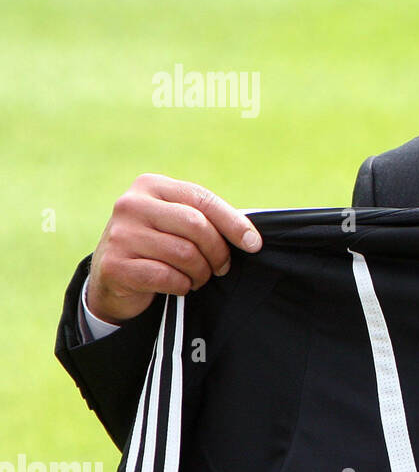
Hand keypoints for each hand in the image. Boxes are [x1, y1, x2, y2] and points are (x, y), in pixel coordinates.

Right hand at [86, 174, 261, 324]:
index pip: (203, 199)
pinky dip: (182, 285)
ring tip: (198, 277)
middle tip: (221, 267)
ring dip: (200, 272)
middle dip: (217, 252)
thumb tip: (250, 237)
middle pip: (196, 226)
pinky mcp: (114, 265)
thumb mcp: (177, 223)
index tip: (253, 244)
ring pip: (184, 254)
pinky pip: (167, 276)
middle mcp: (131, 204)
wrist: (112, 279)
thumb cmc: (157, 246)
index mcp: (151, 186)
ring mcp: (120, 234)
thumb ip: (205, 219)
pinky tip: (179, 285)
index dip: (233, 223)